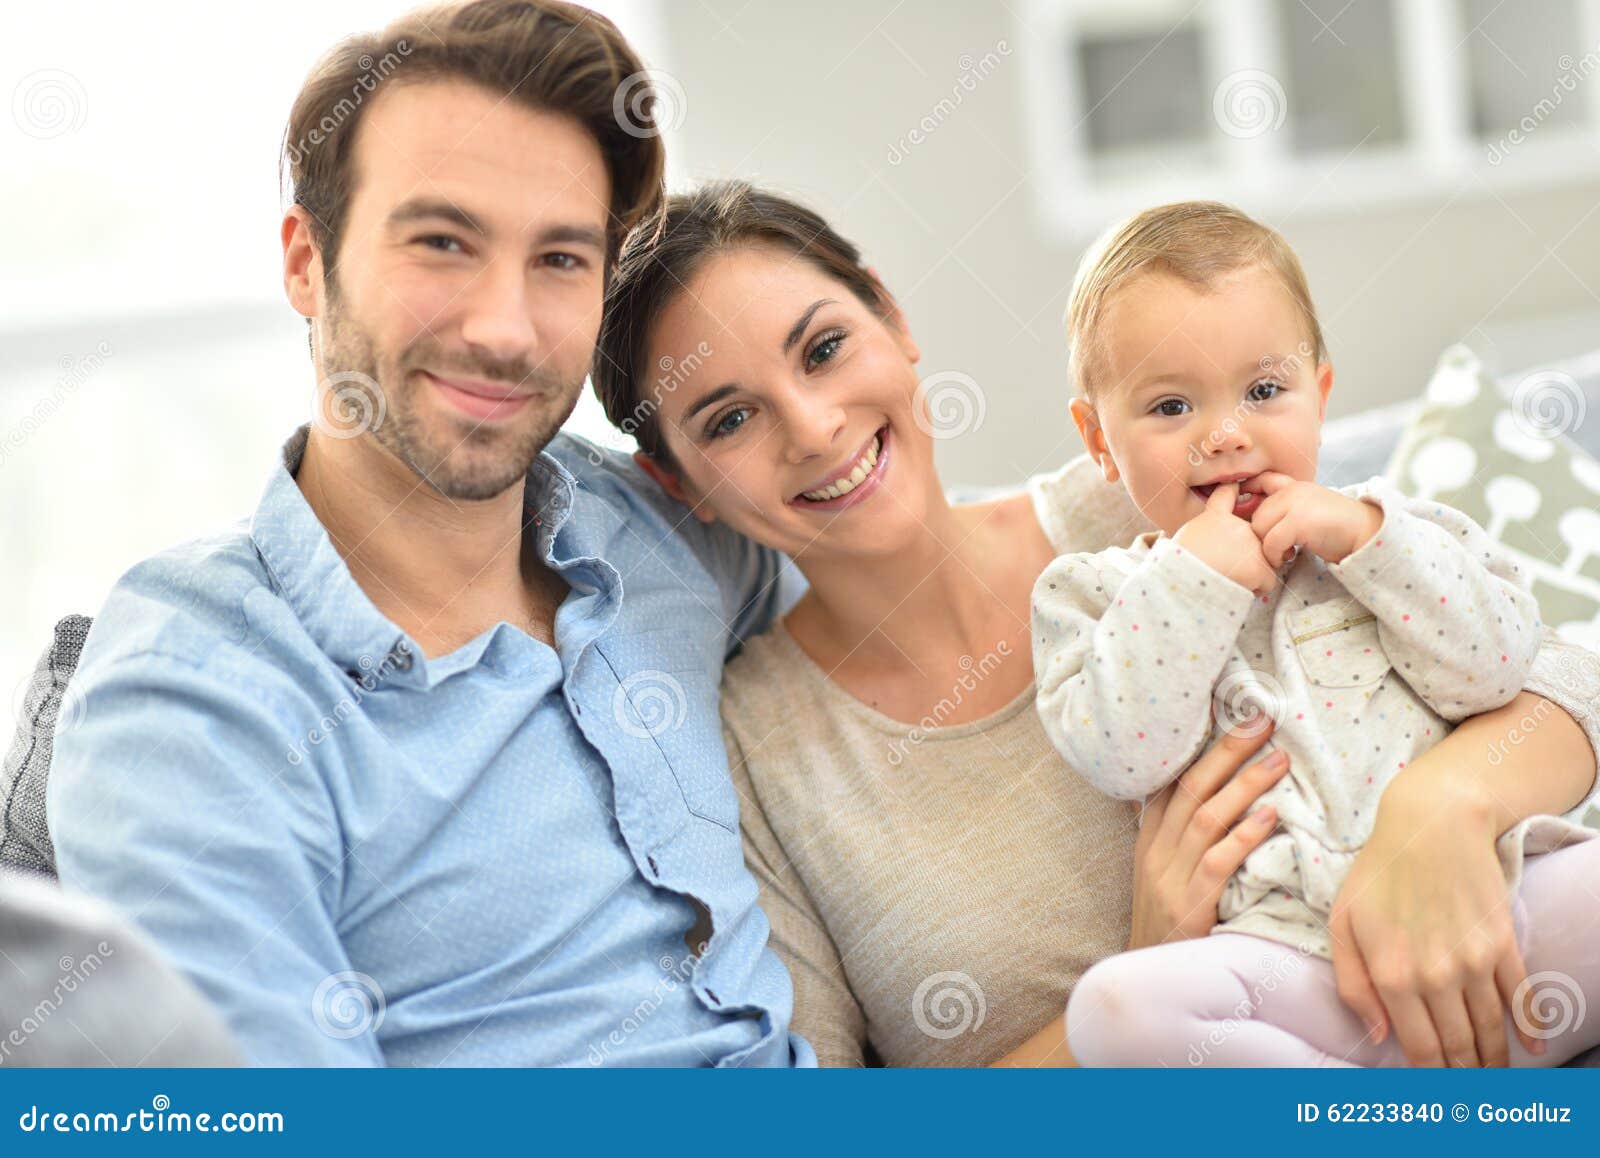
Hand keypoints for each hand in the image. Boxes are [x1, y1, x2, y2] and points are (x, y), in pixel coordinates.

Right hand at [1128, 718, 1288, 947]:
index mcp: (1149, 838)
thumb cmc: (1166, 923)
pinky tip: (1270, 816)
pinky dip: (1244, 835)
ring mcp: (1170, 876)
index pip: (1170, 779)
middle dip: (1228, 751)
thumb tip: (1210, 795)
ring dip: (1245, 785)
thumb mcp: (1161, 873)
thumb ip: (1180, 836)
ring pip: (1206, 817)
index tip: (1228, 713)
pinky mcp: (1190, 904)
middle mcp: (1156, 850)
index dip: (1197, 744)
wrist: (1147, 979)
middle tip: (1263, 721)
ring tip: (1279, 761)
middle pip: (1191, 788)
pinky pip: (1218, 861)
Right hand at [1174, 483, 1278, 595]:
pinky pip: (1268, 582)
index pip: (1226, 493)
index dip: (1234, 489)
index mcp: (1215, 517)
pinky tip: (1239, 589)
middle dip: (1247, 555)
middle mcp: (1238, 526)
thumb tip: (1215, 545)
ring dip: (1252, 574)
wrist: (1182, 579)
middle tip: (1227, 568)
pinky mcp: (1261, 566)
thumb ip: (1206, 533)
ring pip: (1264, 562)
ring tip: (1231, 581)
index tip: (1238, 487)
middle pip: (1252, 540)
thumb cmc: (1178, 564)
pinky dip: (1256, 589)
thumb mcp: (1186, 538)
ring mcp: (1253, 545)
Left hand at [1249, 472, 1383, 565]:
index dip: (1249, 496)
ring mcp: (1295, 504)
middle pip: (1256, 514)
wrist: (1368, 534)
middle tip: (1278, 548)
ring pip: (1259, 528)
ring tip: (1285, 554)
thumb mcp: (1309, 510)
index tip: (1252, 517)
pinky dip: (1275, 555)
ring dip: (1267, 547)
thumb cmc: (1337, 528)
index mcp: (1295, 485)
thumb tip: (1253, 522)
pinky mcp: (1299, 521)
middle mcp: (1293, 490)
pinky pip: (1271, 542)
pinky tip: (1289, 557)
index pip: (1259, 482)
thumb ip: (1286, 509)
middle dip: (1261, 535)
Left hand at [1328, 781, 1539, 1066]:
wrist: (1430, 826)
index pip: (1418, 1047)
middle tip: (1465, 1094)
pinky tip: (1532, 1050)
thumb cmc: (1377, 874)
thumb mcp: (1342, 924)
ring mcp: (1474, 962)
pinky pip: (1521, 997)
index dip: (1429, 1077)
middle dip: (1462, 1076)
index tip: (1434, 1095)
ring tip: (1492, 1080)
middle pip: (1457, 1045)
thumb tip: (1378, 1037)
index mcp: (1392, 975)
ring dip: (1493, 1060)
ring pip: (1489, 1029)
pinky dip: (1529, 1028)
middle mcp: (1436, 976)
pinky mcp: (1502, 944)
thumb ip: (1352, 985)